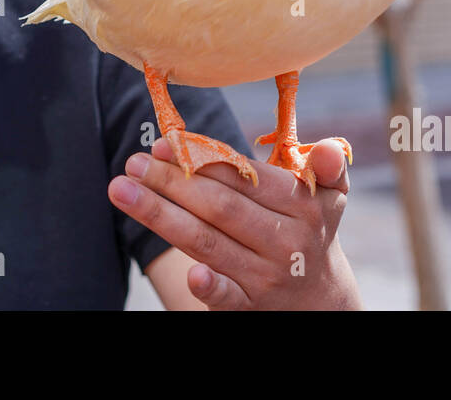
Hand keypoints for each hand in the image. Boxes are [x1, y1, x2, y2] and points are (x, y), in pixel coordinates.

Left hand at [110, 136, 361, 308]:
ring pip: (207, 241)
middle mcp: (288, 242)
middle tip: (132, 162)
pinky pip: (225, 297)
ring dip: (160, 214)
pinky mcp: (249, 307)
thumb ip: (325, 166)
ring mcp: (267, 277)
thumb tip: (329, 148)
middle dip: (171, 181)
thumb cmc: (309, 229)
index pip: (245, 177)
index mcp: (304, 206)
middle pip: (219, 207)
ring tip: (121, 190)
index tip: (163, 143)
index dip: (202, 158)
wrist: (320, 301)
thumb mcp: (328, 196)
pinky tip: (188, 272)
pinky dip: (208, 286)